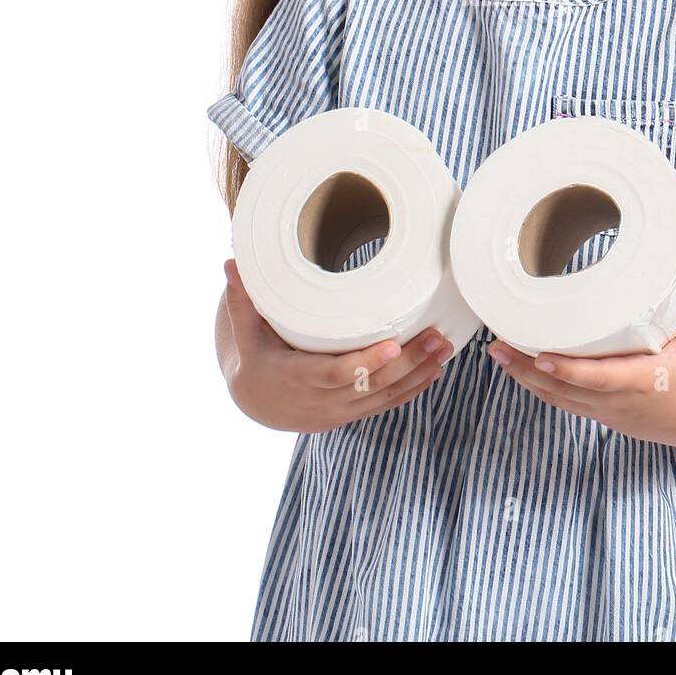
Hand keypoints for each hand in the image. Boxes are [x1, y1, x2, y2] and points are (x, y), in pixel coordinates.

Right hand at [221, 258, 453, 432]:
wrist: (257, 405)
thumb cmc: (254, 359)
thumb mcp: (244, 334)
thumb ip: (242, 300)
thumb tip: (230, 262)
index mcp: (296, 379)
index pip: (334, 375)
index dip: (364, 363)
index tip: (392, 345)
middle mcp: (322, 401)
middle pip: (371, 386)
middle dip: (407, 364)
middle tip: (437, 337)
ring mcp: (340, 411)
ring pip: (385, 397)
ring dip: (419, 374)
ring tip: (445, 347)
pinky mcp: (353, 412)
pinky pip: (387, 404)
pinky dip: (413, 389)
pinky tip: (436, 370)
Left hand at [486, 261, 675, 446]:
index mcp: (641, 382)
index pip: (598, 379)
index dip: (569, 372)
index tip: (542, 359)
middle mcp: (617, 401)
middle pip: (564, 390)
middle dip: (528, 371)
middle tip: (497, 347)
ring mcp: (604, 411)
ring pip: (555, 398)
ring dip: (523, 377)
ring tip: (496, 353)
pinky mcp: (597, 412)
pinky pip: (560, 402)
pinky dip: (535, 386)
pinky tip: (514, 368)